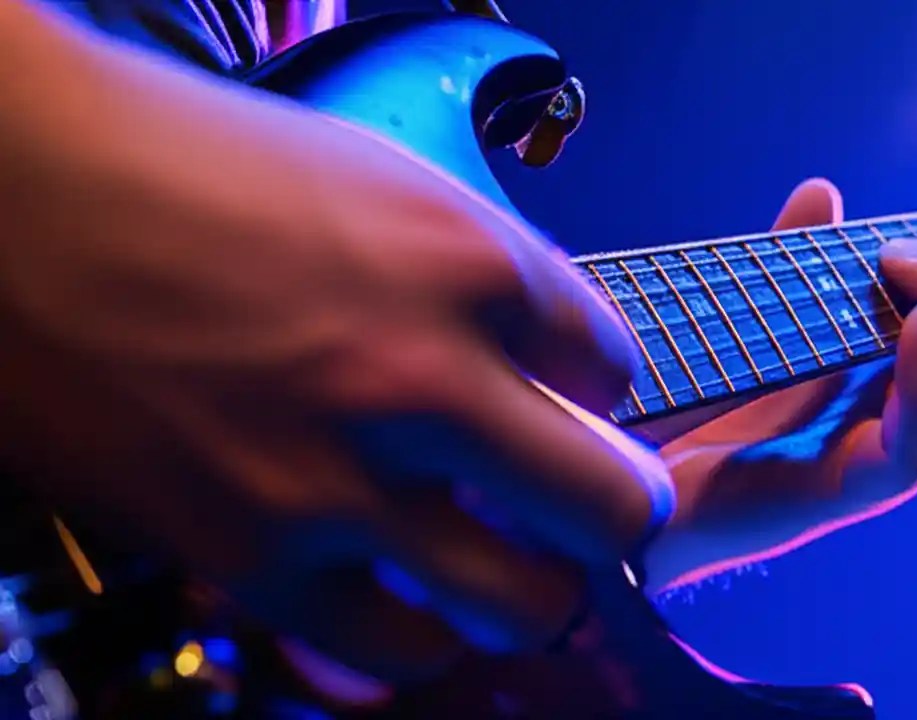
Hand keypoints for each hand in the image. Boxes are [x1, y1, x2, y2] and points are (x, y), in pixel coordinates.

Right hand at [0, 5, 669, 680]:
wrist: (11, 197)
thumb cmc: (184, 167)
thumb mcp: (373, 180)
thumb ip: (479, 274)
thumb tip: (547, 362)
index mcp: (462, 260)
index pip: (612, 366)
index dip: (600, 392)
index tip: (572, 401)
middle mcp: (414, 375)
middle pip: (611, 508)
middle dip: (618, 513)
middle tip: (595, 510)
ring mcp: (333, 479)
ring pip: (522, 606)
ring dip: (533, 593)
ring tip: (507, 568)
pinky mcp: (247, 556)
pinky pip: (397, 651)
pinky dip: (425, 637)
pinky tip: (410, 599)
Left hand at [646, 179, 916, 589]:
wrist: (662, 498)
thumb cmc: (719, 411)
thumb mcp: (769, 325)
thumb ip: (799, 264)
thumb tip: (824, 191)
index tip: (893, 246)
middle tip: (895, 259)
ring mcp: (904, 456)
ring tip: (892, 278)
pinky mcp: (858, 488)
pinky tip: (910, 327)